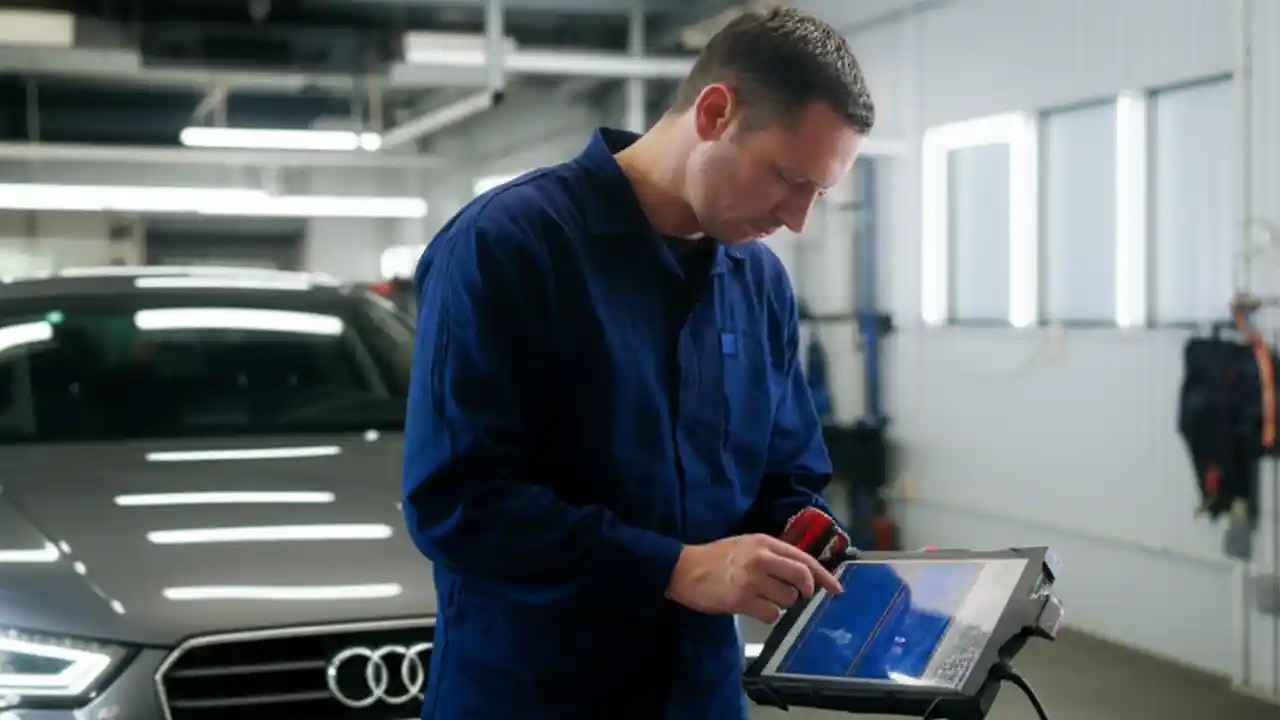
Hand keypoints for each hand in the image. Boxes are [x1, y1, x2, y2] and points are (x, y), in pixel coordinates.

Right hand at [665, 533, 843, 623]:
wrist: (683, 569)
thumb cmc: (716, 558)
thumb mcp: (746, 546)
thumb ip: (772, 555)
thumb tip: (803, 574)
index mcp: (763, 542)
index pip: (803, 558)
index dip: (823, 575)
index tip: (836, 589)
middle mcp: (761, 558)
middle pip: (802, 577)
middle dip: (806, 590)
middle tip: (800, 596)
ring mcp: (751, 579)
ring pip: (787, 599)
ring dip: (780, 604)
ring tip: (761, 597)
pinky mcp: (741, 599)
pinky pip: (771, 615)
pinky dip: (766, 615)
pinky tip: (752, 608)